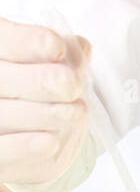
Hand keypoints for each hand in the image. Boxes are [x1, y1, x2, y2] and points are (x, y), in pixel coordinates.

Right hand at [0, 18, 91, 190]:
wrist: (24, 137)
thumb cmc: (37, 91)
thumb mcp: (50, 67)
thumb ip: (65, 55)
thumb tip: (80, 48)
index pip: (4, 41)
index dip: (28, 42)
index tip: (58, 49)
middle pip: (3, 78)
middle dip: (43, 81)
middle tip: (73, 87)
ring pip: (5, 114)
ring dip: (47, 114)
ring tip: (76, 113)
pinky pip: (1, 150)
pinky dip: (26, 146)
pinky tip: (50, 141)